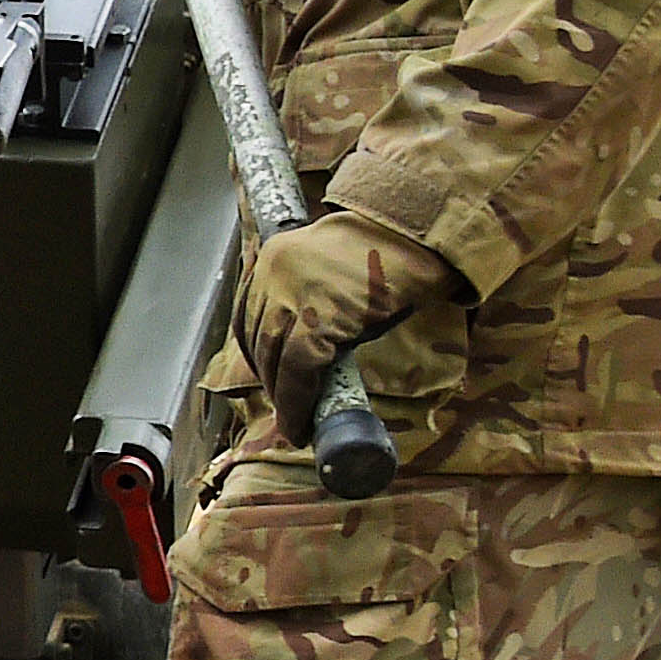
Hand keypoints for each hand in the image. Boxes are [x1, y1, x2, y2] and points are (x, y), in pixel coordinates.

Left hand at [233, 209, 458, 446]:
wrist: (413, 236)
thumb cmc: (381, 256)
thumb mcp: (327, 269)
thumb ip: (304, 297)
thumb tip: (301, 347)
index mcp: (271, 259)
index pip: (247, 319)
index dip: (257, 357)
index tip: (270, 381)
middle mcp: (273, 275)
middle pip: (256, 341)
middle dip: (269, 380)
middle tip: (286, 408)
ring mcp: (293, 296)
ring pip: (272, 360)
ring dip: (282, 398)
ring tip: (296, 421)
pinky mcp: (319, 319)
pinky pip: (297, 372)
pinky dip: (297, 403)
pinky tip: (302, 423)